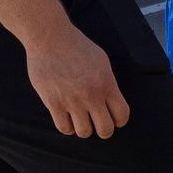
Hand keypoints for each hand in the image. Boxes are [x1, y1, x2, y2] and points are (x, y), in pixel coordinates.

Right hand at [26, 21, 130, 138]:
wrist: (50, 39)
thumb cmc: (77, 47)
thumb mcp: (101, 61)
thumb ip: (107, 83)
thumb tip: (109, 102)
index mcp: (107, 83)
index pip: (122, 115)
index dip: (119, 120)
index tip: (114, 118)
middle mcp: (92, 95)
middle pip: (105, 130)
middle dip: (104, 130)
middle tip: (98, 123)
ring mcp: (72, 101)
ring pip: (84, 132)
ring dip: (84, 129)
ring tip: (81, 120)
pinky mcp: (54, 104)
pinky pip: (64, 128)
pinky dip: (68, 127)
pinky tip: (67, 118)